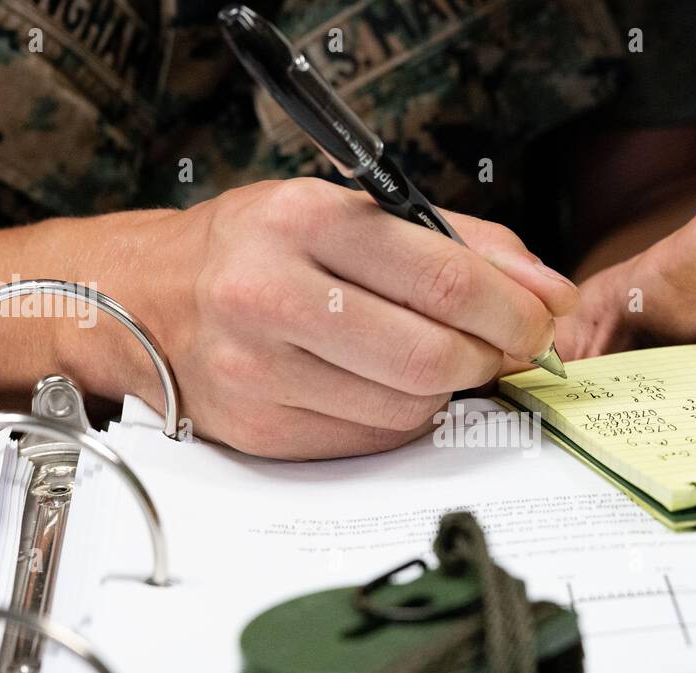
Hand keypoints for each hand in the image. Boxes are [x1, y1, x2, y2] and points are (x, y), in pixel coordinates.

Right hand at [68, 179, 577, 458]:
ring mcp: (260, 373)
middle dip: (492, 357)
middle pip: (431, 354)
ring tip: (434, 357)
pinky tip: (383, 383)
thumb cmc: (259, 248)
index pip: (443, 277)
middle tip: (504, 348)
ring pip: (409, 405)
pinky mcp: (261, 431)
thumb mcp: (348, 212)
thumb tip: (548, 291)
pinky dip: (400, 414)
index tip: (542, 319)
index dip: (513, 309)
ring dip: (447, 388)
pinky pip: (373, 437)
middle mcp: (270, 296)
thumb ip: (459, 242)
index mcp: (302, 221)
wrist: (147, 299)